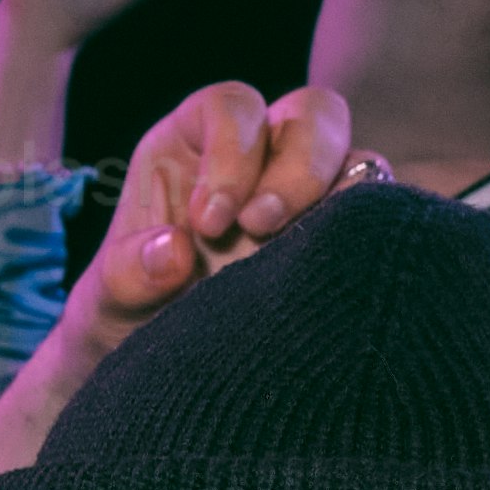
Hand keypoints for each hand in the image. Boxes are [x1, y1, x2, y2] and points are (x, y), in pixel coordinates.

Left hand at [38, 73, 357, 386]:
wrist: (165, 382)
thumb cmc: (128, 320)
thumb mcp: (109, 298)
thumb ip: (129, 272)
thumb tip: (176, 253)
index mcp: (195, 143)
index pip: (232, 107)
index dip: (230, 152)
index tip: (208, 222)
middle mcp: (262, 158)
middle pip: (315, 114)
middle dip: (298, 167)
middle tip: (260, 228)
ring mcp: (309, 200)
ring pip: (360, 162)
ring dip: (343, 202)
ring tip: (303, 260)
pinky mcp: (341, 247)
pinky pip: (379, 226)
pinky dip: (368, 244)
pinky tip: (334, 284)